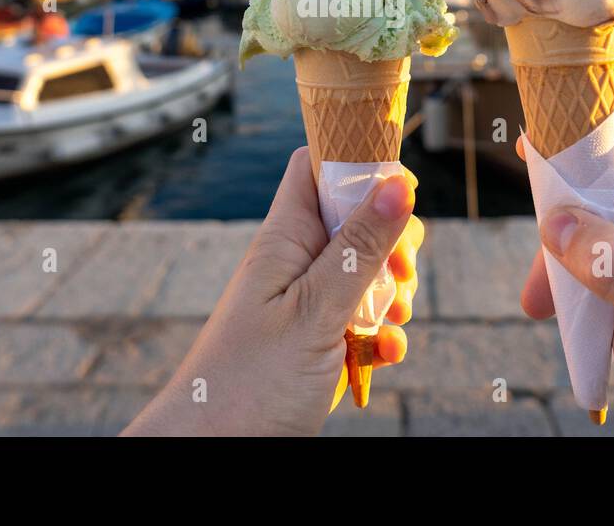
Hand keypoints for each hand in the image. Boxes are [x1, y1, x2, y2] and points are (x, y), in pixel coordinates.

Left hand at [125, 147, 422, 435]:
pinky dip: (381, 334)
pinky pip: (362, 320)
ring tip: (389, 321)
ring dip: (393, 294)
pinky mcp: (319, 340)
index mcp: (286, 237)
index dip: (359, 161)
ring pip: (368, 271)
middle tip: (399, 273)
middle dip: (393, 242)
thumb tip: (399, 183)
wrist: (213, 452)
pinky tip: (382, 355)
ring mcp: (308, 302)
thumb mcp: (315, 312)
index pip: (318, 165)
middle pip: (358, 218)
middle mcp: (296, 262)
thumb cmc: (248, 382)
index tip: (400, 188)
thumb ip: (359, 248)